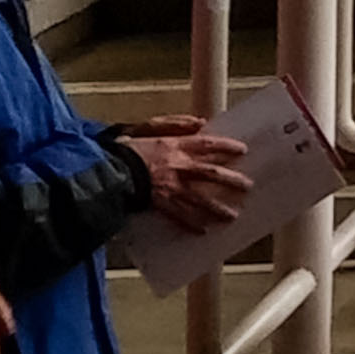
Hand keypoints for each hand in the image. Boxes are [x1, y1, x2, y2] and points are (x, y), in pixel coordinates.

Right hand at [124, 124, 258, 232]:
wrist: (106, 170)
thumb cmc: (126, 148)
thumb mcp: (149, 127)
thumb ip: (175, 124)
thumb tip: (200, 123)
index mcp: (175, 146)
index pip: (208, 144)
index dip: (226, 147)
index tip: (242, 150)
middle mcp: (177, 166)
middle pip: (210, 173)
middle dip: (231, 180)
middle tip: (247, 186)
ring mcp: (170, 187)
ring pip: (200, 199)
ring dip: (217, 208)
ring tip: (233, 216)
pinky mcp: (160, 204)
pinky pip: (180, 216)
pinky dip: (192, 223)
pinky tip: (203, 230)